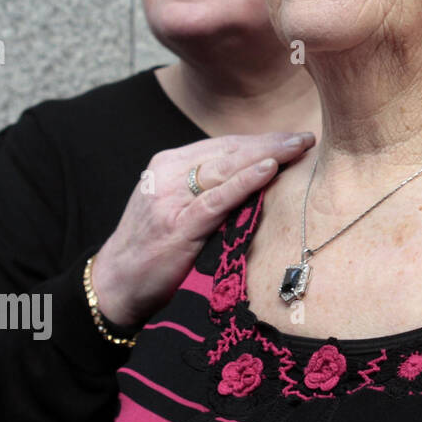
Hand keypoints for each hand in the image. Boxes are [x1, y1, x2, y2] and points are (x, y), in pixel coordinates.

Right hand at [91, 131, 315, 327]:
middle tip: (306, 138)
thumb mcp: (179, 205)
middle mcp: (168, 174)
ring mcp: (171, 199)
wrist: (116, 284)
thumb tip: (260, 176)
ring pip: (227, 167)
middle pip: (230, 150)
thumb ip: (209, 188)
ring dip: (268, 153)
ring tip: (299, 146)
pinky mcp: (177, 226)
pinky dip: (245, 182)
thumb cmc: (155, 246)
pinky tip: (269, 169)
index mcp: (170, 165)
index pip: (225, 145)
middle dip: (271, 142)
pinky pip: (217, 199)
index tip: (293, 137)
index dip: (262, 140)